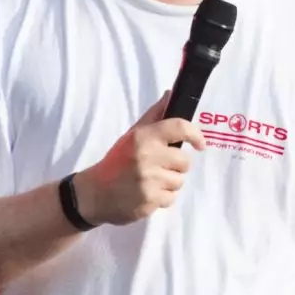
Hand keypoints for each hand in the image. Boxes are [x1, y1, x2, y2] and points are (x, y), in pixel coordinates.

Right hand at [73, 91, 206, 225]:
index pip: (179, 127)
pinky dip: (162, 198)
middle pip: (185, 161)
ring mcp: (148, 180)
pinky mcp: (149, 201)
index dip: (195, 134)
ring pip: (179, 181)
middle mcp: (147, 156)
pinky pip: (171, 198)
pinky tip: (147, 194)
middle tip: (159, 166)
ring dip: (169, 183)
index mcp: (143, 136)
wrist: (94, 193)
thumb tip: (171, 93)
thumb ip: (154, 115)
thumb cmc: (117, 161)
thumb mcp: (132, 134)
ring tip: (151, 181)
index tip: (200, 144)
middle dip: (176, 166)